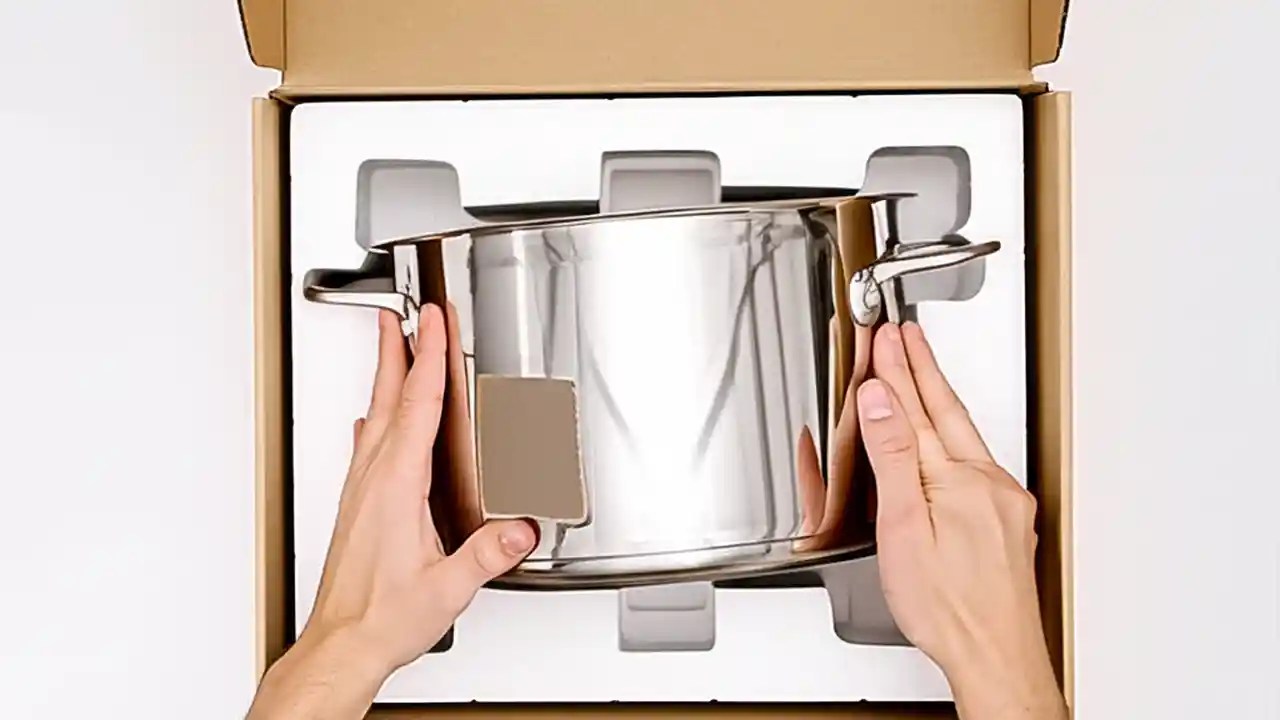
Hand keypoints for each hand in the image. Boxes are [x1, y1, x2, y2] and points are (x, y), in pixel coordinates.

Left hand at [247, 305, 537, 719]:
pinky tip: (374, 421)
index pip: (415, 406)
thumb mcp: (446, 587)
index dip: (426, 359)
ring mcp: (361, 490)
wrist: (342, 644)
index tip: (431, 322)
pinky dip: (378, 416)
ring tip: (390, 348)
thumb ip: (485, 554)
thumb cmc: (382, 618)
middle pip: (388, 398)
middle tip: (402, 313)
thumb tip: (520, 529)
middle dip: (398, 350)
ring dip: (385, 376)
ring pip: (375, 416)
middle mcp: (372, 480)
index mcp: (395, 485)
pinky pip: (369, 443)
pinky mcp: (358, 504)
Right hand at [856, 323, 1067, 719]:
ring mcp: (1004, 502)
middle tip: (905, 336)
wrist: (995, 656)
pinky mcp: (1009, 521)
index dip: (897, 373)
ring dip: (938, 398)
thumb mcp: (903, 530)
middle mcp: (989, 484)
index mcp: (958, 481)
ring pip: (963, 435)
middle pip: (946, 413)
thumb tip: (881, 403)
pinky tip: (945, 439)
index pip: (916, 412)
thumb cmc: (948, 608)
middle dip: (922, 370)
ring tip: (920, 372)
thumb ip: (893, 460)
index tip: (885, 339)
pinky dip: (954, 436)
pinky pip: (976, 461)